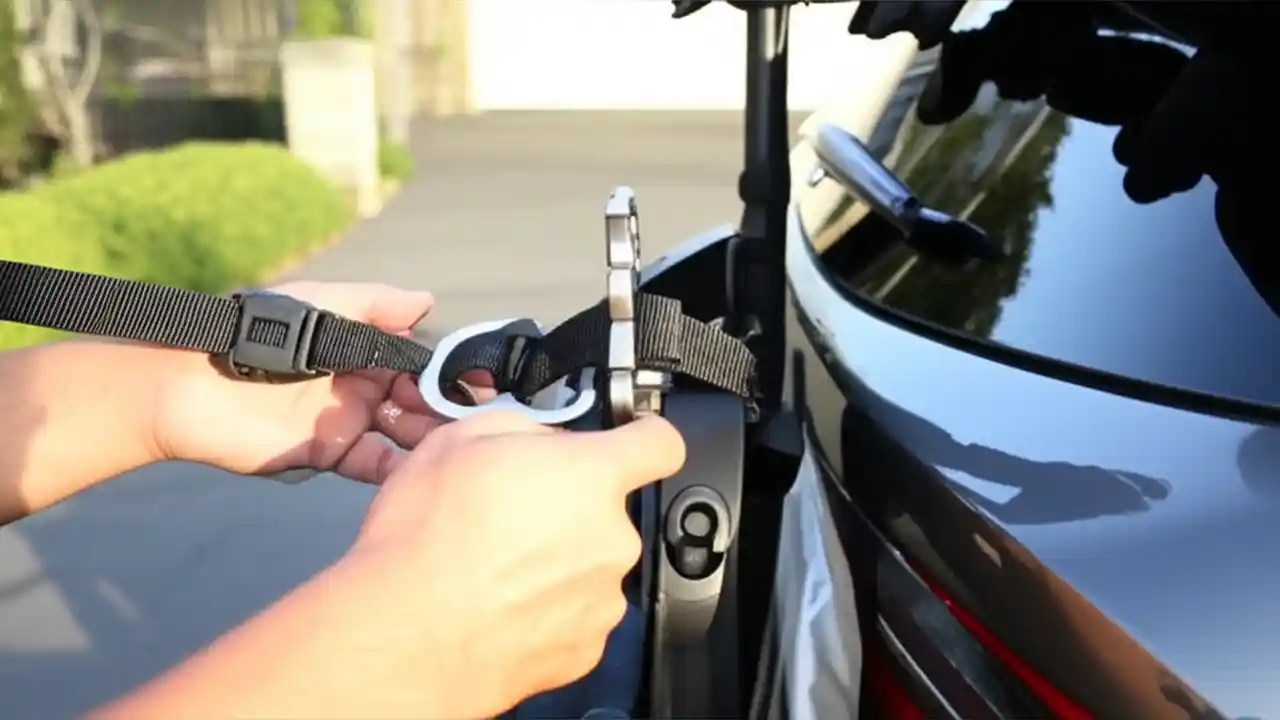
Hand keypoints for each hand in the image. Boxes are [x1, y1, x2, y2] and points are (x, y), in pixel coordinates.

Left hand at [152, 281, 453, 482]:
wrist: (192, 385)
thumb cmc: (257, 333)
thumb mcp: (322, 305)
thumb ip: (376, 305)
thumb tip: (429, 301)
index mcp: (363, 348)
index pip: (419, 364)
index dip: (449, 376)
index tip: (481, 388)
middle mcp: (361, 385)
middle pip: (417, 402)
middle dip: (445, 412)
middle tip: (472, 422)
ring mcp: (347, 421)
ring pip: (403, 434)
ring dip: (430, 440)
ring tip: (458, 446)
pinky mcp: (329, 454)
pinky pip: (374, 464)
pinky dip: (400, 469)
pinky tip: (424, 470)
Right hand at [343, 410, 686, 718]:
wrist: (406, 635)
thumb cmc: (425, 540)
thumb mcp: (460, 439)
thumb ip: (524, 426)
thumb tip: (543, 438)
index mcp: (591, 477)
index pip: (660, 443)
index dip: (646, 436)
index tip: (633, 441)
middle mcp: (611, 537)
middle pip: (610, 509)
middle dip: (569, 506)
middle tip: (509, 514)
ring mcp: (603, 596)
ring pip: (591, 563)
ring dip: (557, 559)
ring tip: (495, 565)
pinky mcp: (586, 646)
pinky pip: (577, 612)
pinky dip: (547, 606)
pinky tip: (501, 602)